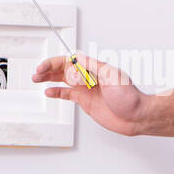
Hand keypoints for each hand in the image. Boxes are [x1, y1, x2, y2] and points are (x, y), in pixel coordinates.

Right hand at [31, 54, 150, 136]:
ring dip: (49, 79)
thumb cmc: (130, 96)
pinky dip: (57, 92)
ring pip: (63, 80)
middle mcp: (89, 77)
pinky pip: (67, 95)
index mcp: (94, 68)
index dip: (56, 63)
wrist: (137, 116)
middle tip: (36, 72)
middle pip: (63, 69)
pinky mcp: (85, 101)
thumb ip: (93, 66)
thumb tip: (78, 56)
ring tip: (36, 79)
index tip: (45, 67)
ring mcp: (86, 89)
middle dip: (48, 69)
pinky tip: (48, 92)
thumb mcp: (112, 76)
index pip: (70, 61)